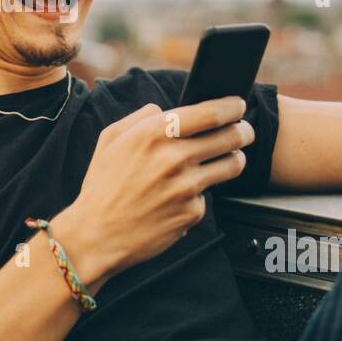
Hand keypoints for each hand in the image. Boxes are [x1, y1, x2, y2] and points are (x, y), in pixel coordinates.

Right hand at [55, 96, 254, 280]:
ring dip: (234, 159)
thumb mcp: (110, 139)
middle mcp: (173, 158)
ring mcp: (185, 187)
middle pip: (230, 137)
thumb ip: (140, 117)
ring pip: (231, 166)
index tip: (238, 105)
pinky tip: (182, 197)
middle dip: (243, 131)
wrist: (97, 235)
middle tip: (244, 131)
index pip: (209, 113)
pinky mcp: (191, 213)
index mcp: (153, 133)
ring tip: (229, 159)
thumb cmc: (102, 186)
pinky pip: (207, 197)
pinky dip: (200, 195)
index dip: (231, 106)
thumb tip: (162, 109)